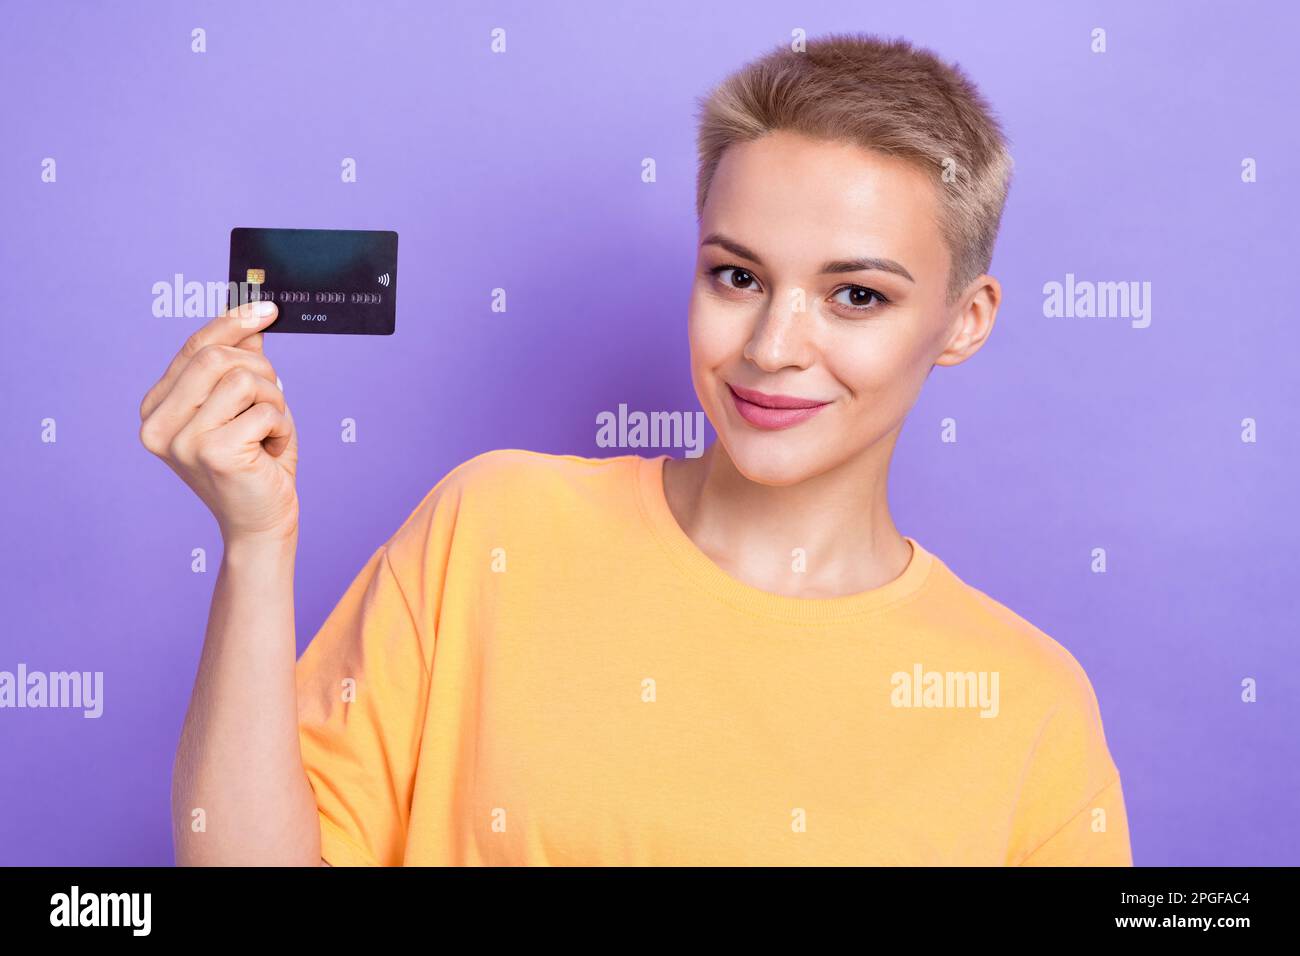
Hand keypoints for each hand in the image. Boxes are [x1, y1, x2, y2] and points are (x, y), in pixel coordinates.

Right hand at [139, 301, 298, 543]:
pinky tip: (270, 451)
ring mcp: (182, 441)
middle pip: (216, 358)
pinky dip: (281, 425)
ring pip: (243, 380)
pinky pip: (264, 411)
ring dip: (273, 401)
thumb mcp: (245, 406)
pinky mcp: (213, 454)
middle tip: (274, 397)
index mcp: (156, 409)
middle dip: (260, 369)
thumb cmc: (255, 463)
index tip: (267, 309)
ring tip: (269, 430)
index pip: (194, 349)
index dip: (232, 323)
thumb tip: (250, 318)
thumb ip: (239, 364)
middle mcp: (157, 425)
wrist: (262, 522)